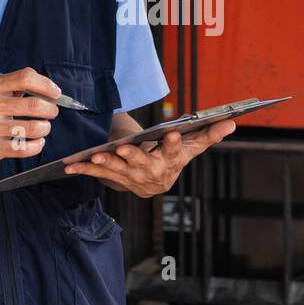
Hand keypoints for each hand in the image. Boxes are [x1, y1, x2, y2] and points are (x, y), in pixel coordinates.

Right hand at [0, 67, 59, 167]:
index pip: (25, 78)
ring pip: (33, 128)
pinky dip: (37, 146)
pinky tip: (37, 142)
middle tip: (51, 113)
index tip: (55, 93)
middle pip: (34, 105)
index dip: (46, 85)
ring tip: (43, 128)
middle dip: (51, 110)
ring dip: (45, 128)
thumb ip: (13, 88)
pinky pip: (24, 148)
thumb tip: (47, 90)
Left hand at [62, 120, 235, 197]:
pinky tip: (71, 165)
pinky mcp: (114, 179)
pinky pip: (98, 175)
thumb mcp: (191, 147)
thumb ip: (209, 135)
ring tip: (97, 156)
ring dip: (107, 164)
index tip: (172, 132)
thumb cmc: (172, 157)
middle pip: (143, 164)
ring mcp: (131, 179)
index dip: (173, 143)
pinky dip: (84, 170)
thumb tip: (232, 122)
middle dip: (134, 157)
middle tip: (126, 148)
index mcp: (171, 162)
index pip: (175, 151)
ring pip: (119, 171)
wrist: (152, 183)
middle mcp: (152, 174)